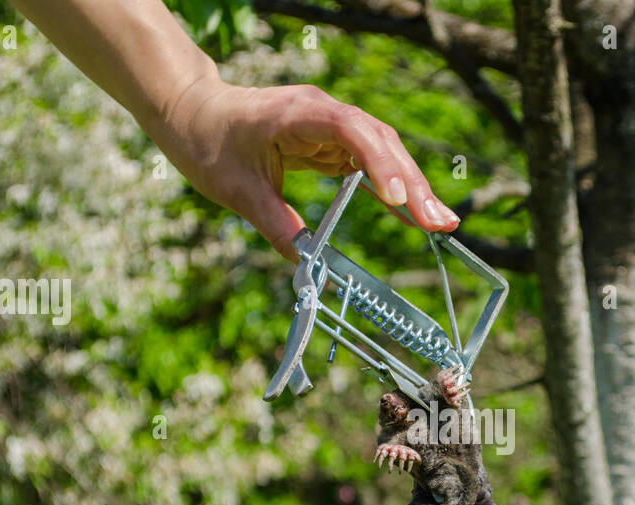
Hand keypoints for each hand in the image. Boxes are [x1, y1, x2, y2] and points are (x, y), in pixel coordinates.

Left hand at [154, 79, 460, 259]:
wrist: (193, 111)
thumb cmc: (208, 142)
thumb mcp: (235, 189)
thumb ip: (272, 222)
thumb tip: (305, 261)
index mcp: (297, 114)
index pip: (350, 131)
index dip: (379, 163)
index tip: (400, 198)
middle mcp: (322, 113)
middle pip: (379, 142)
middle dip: (412, 183)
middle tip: (439, 223)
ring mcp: (331, 126)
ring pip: (383, 152)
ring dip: (412, 187)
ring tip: (441, 224)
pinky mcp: (332, 142)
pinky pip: (370, 163)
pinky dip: (393, 188)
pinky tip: (415, 214)